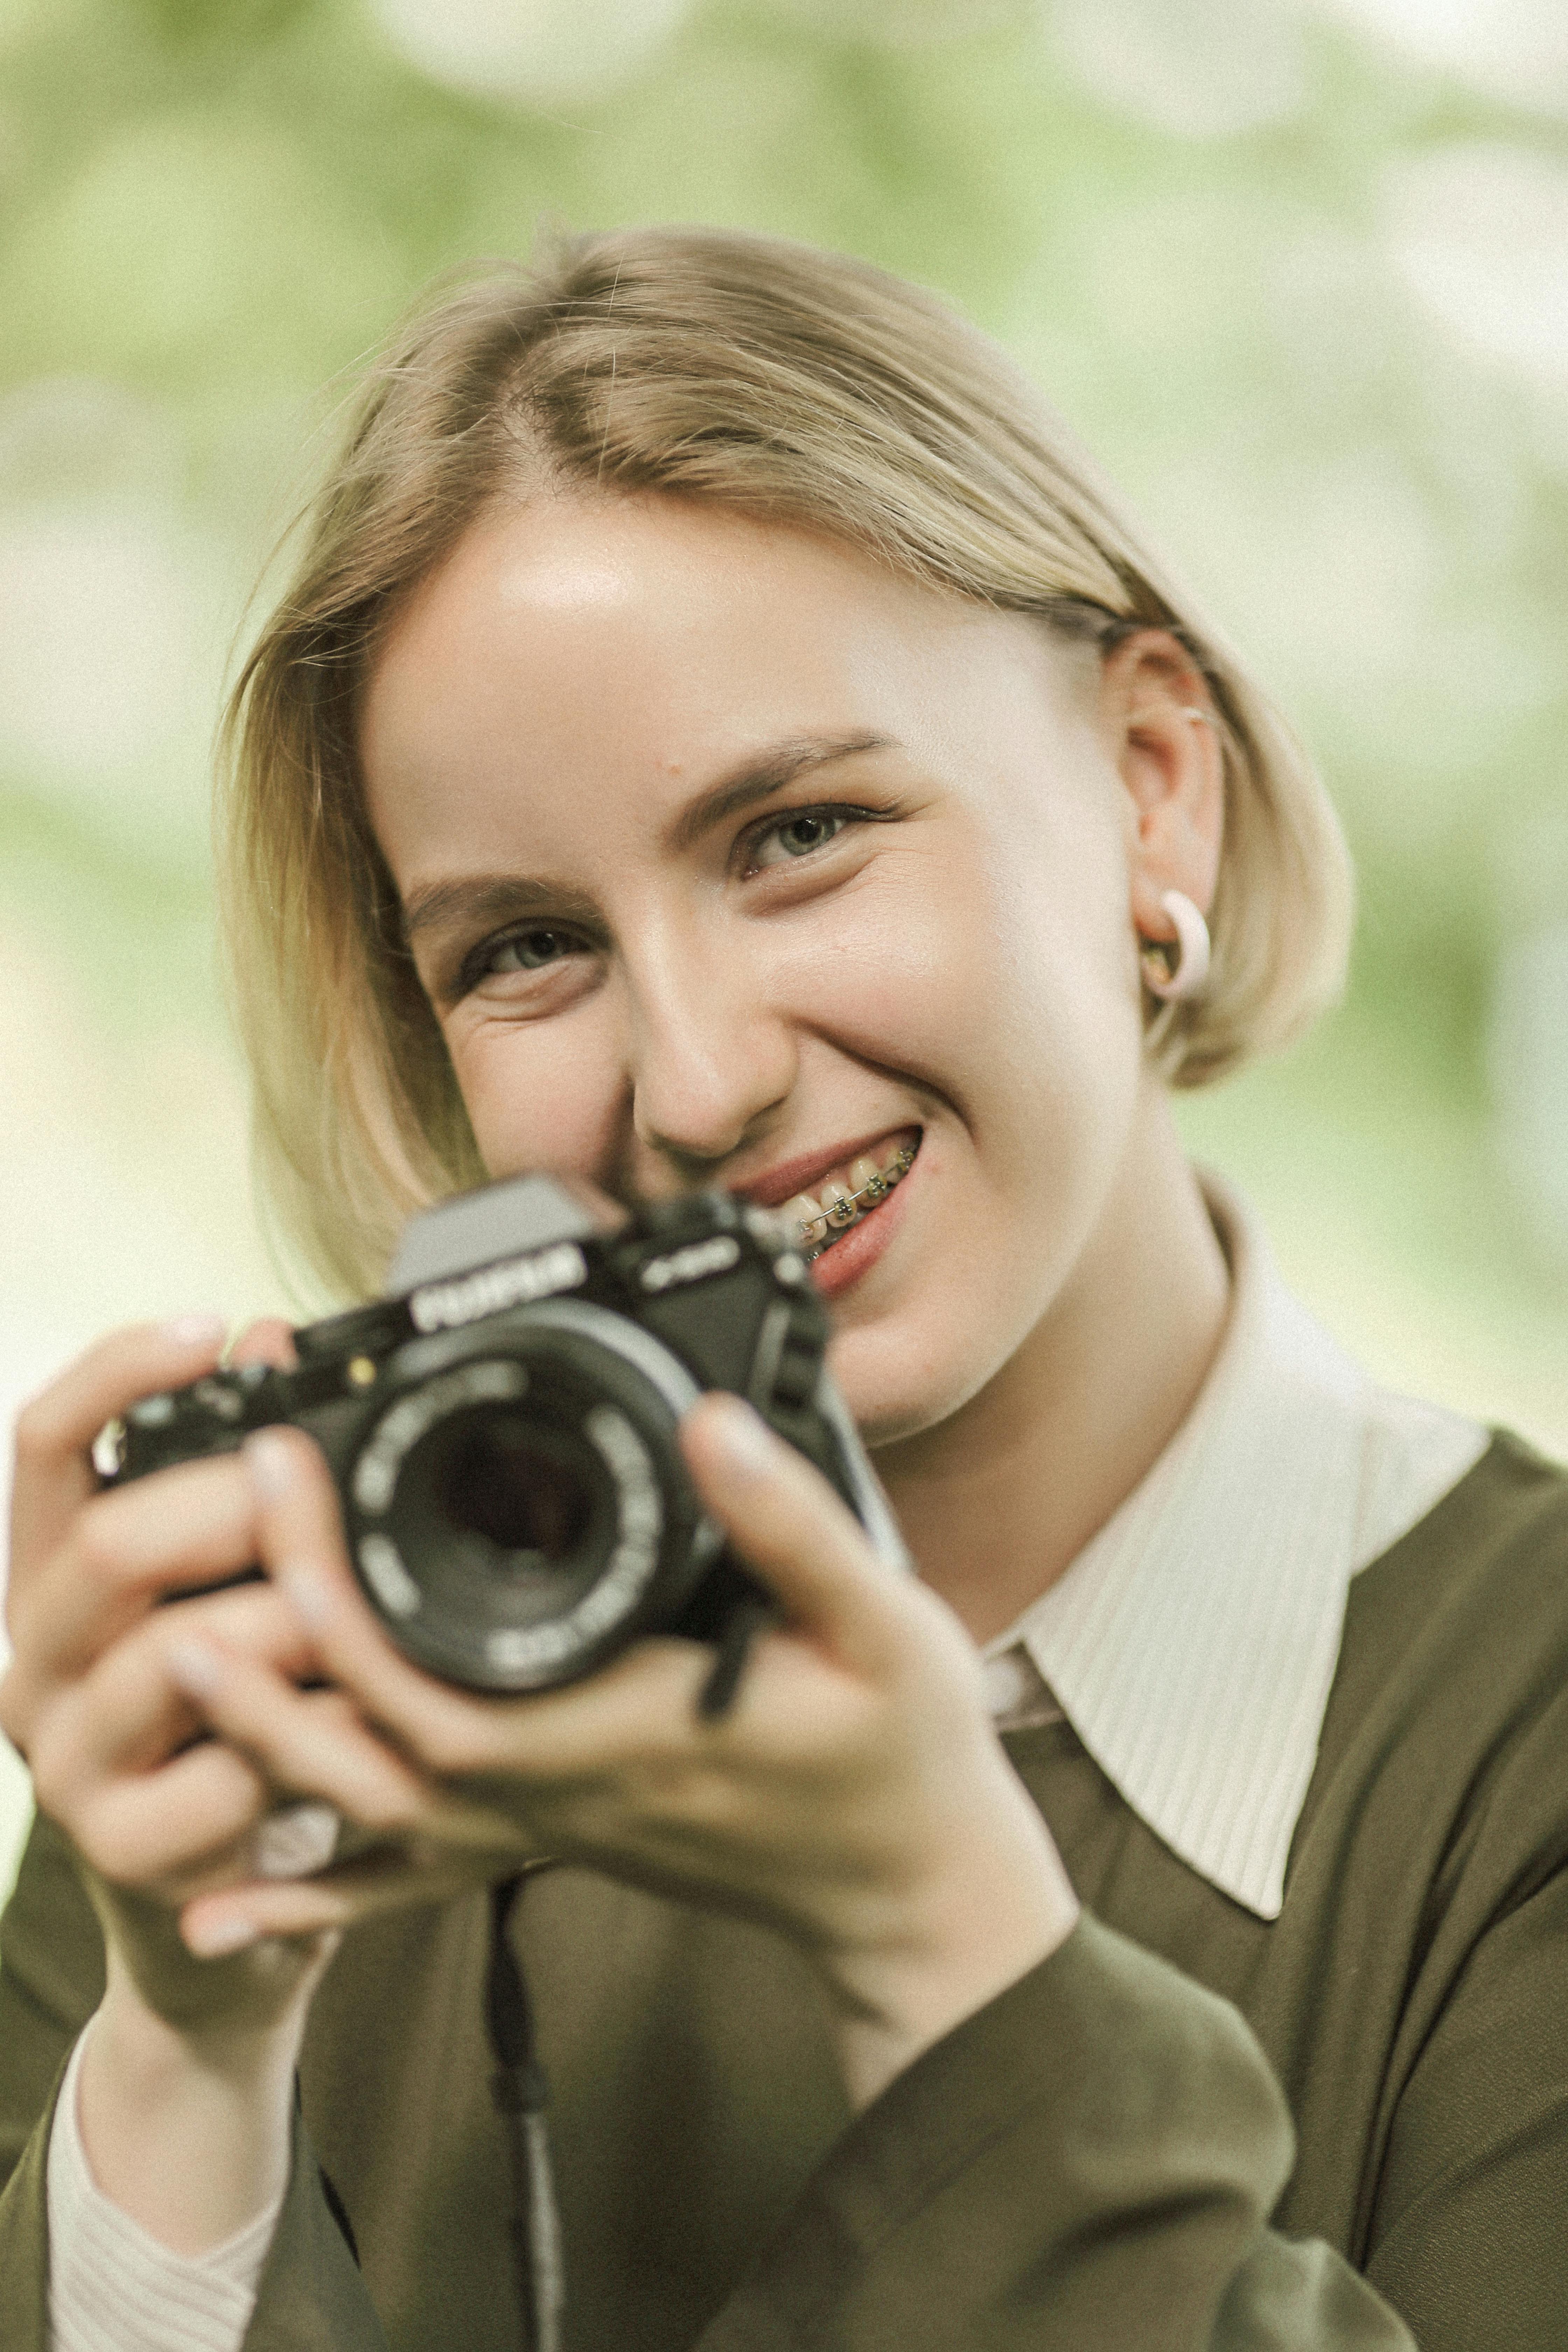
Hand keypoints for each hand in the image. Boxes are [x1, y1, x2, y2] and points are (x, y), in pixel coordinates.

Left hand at [168, 1393, 1079, 2109]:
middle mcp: (559, 1794)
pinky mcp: (556, 1834)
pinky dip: (311, 1878)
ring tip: (178, 1650)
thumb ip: (793, 1524)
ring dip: (265, 1737)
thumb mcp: (880, 1627)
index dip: (338, 1596)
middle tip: (206, 1523)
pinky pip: (409, 1866)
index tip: (294, 1479)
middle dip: (266, 1647)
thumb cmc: (902, 1762)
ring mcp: (548, 1827)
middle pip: (361, 1747)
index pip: (433, 1685)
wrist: (913, 1895)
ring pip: (367, 1810)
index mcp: (620, 1735)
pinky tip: (233, 1886)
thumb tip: (709, 1423)